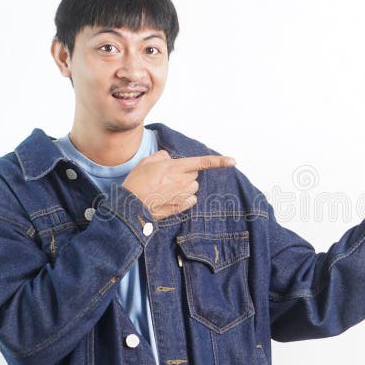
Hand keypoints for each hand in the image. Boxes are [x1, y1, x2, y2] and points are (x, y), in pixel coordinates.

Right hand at [121, 150, 236, 219]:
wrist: (131, 206)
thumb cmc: (137, 183)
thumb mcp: (146, 162)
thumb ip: (162, 157)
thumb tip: (169, 159)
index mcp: (176, 168)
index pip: (203, 162)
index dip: (219, 161)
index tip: (233, 161)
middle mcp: (183, 181)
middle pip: (195, 174)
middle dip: (186, 173)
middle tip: (168, 176)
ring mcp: (183, 195)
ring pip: (193, 187)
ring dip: (185, 185)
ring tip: (166, 188)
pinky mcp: (181, 206)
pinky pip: (190, 199)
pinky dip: (184, 197)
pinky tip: (170, 197)